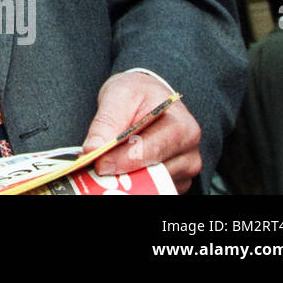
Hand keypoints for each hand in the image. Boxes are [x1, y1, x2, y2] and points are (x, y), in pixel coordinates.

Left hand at [82, 71, 201, 192]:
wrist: (150, 97)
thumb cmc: (137, 93)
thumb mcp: (118, 95)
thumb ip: (106, 122)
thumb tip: (92, 149)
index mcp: (182, 128)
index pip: (151, 152)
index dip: (122, 160)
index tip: (99, 164)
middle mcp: (189, 154)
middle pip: (152, 174)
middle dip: (121, 172)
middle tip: (96, 168)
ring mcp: (184, 172)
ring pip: (150, 185)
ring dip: (125, 178)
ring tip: (104, 165)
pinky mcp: (174, 183)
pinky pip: (150, 189)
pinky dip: (131, 182)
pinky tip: (116, 170)